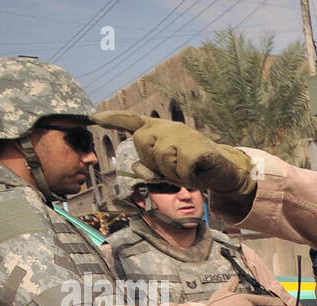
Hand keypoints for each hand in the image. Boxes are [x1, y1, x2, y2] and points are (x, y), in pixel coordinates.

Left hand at [93, 111, 255, 197]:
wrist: (225, 171)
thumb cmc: (193, 170)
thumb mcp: (168, 172)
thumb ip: (149, 170)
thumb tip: (135, 168)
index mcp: (159, 130)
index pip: (132, 121)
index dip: (112, 119)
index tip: (92, 117)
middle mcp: (169, 127)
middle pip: (142, 145)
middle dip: (154, 162)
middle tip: (175, 168)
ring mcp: (182, 135)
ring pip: (161, 161)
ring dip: (174, 174)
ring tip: (188, 171)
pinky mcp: (194, 148)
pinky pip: (179, 170)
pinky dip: (188, 179)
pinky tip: (197, 174)